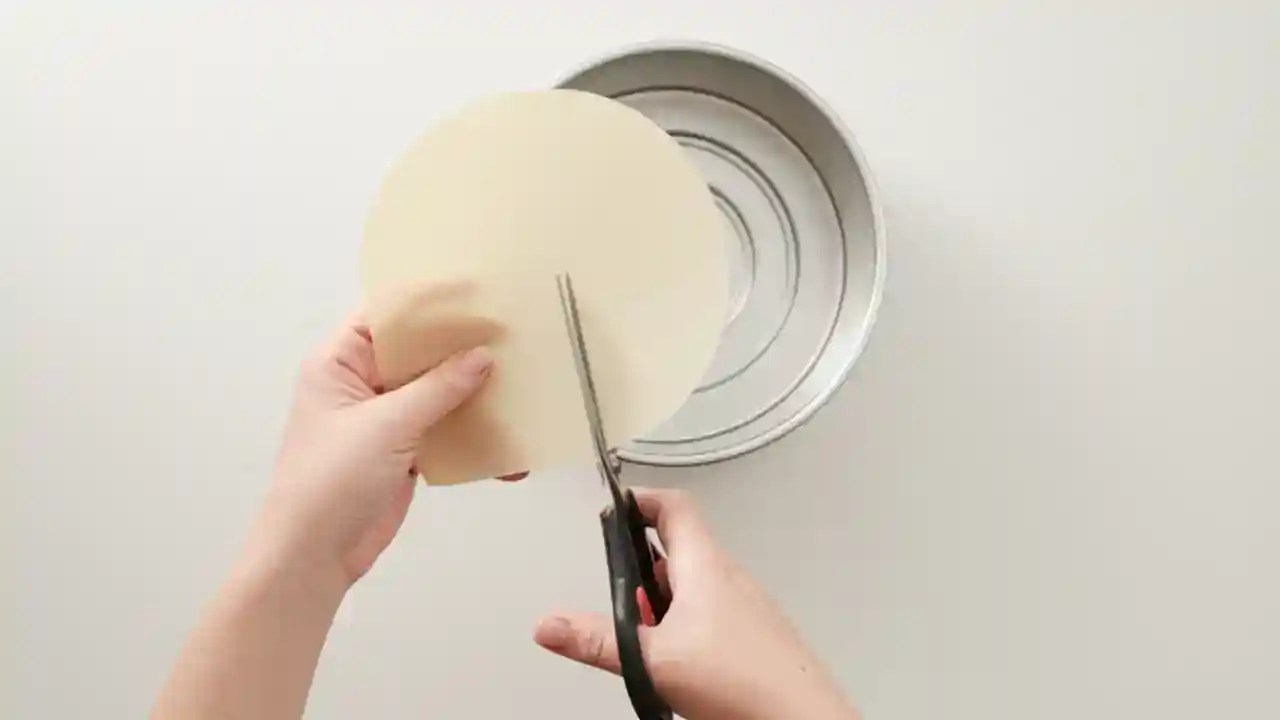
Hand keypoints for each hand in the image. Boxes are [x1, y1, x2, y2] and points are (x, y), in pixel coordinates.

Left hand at [250, 314, 509, 585]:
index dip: (430, 303)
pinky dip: (472, 434)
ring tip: (520, 382)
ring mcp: (385, 418)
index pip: (387, 315)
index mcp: (339, 361)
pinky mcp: (405, 450)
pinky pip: (445, 429)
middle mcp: (362, 383)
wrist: (314, 556)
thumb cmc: (329, 481)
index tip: (478, 293)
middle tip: (511, 333)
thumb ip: (438, 388)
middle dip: (462, 347)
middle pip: (419, 352)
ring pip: (437, 391)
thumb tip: (481, 356)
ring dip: (473, 392)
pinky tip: (506, 441)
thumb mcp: (386, 426)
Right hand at [533, 489, 857, 719]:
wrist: (801, 719)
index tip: (617, 506)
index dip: (642, 499)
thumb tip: (551, 624)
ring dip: (666, 604)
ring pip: (695, 588)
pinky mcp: (756, 637)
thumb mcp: (652, 660)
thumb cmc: (741, 681)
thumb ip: (598, 641)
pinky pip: (714, 617)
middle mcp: (730, 578)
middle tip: (622, 598)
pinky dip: (688, 628)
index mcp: (705, 566)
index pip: (673, 506)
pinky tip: (681, 664)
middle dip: (644, 571)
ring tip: (649, 641)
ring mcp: (746, 607)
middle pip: (680, 551)